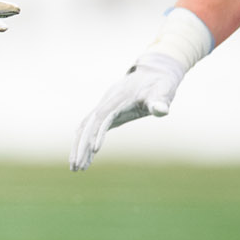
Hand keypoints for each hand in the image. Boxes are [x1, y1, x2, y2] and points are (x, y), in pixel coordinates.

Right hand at [69, 53, 184, 170]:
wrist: (153, 71)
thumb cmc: (160, 84)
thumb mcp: (163, 91)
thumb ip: (160, 101)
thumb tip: (161, 110)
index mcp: (118, 99)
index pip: (103, 117)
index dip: (97, 133)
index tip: (94, 151)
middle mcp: (107, 103)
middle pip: (88, 126)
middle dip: (80, 146)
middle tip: (76, 167)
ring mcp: (104, 107)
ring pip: (85, 129)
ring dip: (78, 147)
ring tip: (76, 168)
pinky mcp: (105, 112)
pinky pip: (90, 129)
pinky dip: (84, 142)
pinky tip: (84, 157)